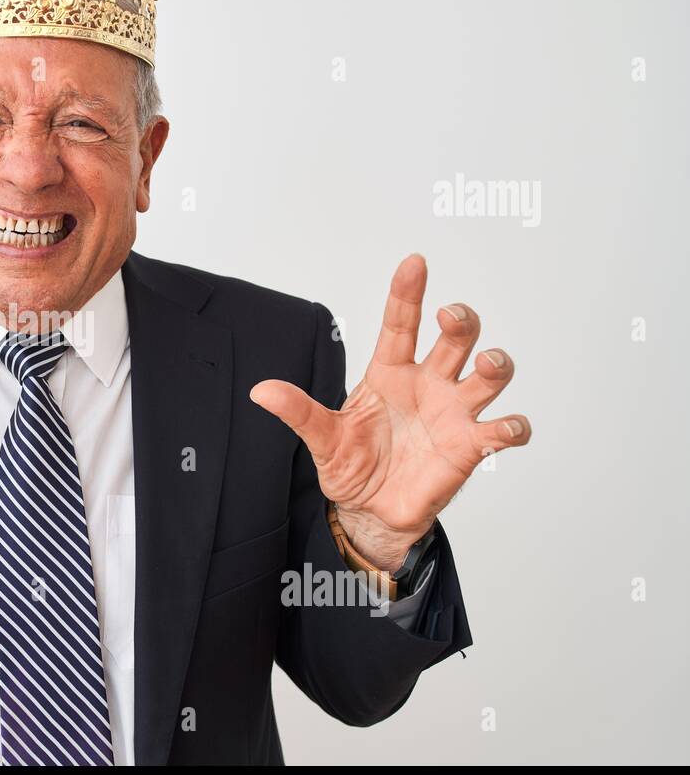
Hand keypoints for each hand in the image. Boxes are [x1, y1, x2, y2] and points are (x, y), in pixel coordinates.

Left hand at [249, 254, 530, 570]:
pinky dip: (513, 426)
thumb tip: (261, 391)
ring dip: (497, 364)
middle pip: (457, 338)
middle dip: (461, 321)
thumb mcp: (321, 438)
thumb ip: (298, 412)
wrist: (370, 511)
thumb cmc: (351, 465)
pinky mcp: (471, 447)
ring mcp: (453, 413)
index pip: (401, 323)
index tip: (414, 262)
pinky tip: (506, 428)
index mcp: (390, 373)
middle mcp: (428, 384)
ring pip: (490, 374)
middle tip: (450, 317)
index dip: (408, 293)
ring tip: (488, 364)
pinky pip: (504, 430)